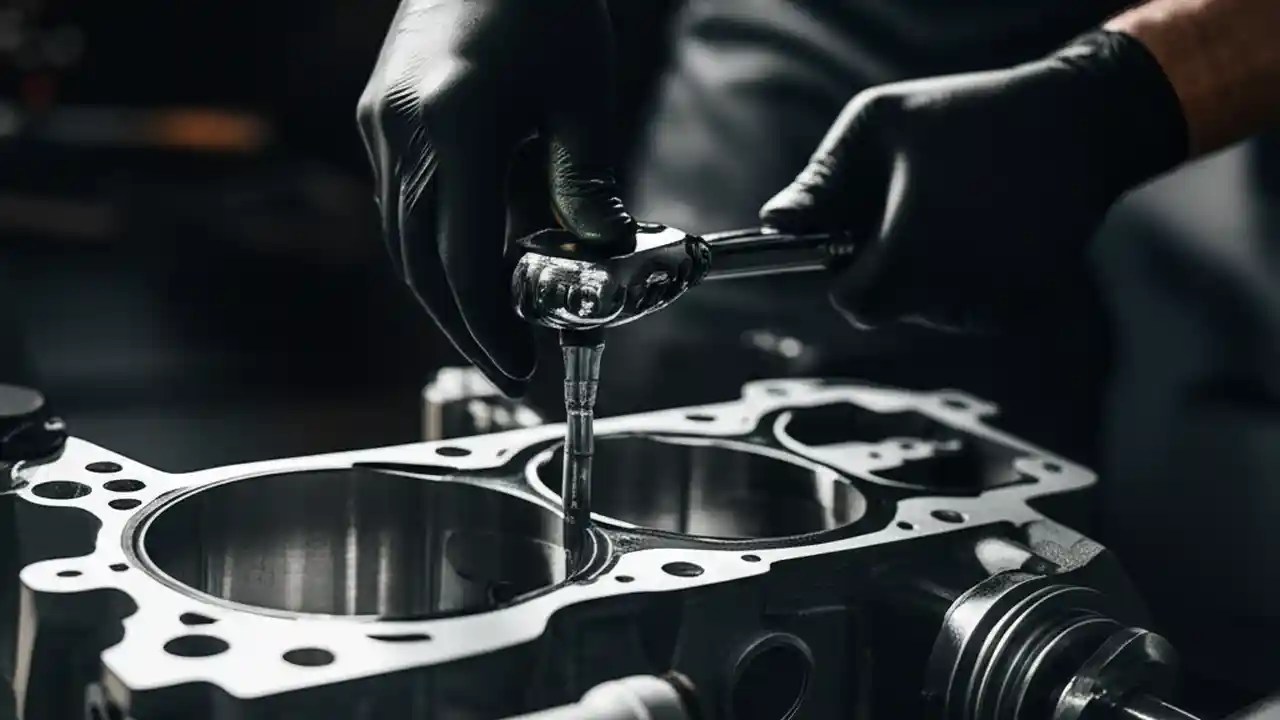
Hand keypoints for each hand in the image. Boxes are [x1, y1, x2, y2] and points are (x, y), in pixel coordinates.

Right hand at [357, 0, 633, 396]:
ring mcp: (380, 122)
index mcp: (455, 123)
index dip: (489, 328)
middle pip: (419, 264)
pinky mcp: (379, 114)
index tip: (520, 367)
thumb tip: (601, 250)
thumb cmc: (542, 1)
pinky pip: (401, 201)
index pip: (462, 260)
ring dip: (446, 290)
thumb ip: (585, 181)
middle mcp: (402, 129)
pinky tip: (477, 260)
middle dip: (464, 326)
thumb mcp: (580, 93)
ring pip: (402, 238)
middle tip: (508, 365)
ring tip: (499, 323)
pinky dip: (435, 244)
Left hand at [761, 30, 1187, 331]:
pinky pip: (974, 309)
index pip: (856, 303)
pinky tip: (987, 232)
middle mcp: (959, 288)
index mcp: (915, 249)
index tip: (859, 241)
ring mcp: (1000, 301)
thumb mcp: (877, 125)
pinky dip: (968, 282)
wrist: (1081, 123)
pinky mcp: (1029, 304)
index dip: (849, 274)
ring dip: (928, 278)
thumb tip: (774, 223)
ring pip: (932, 313)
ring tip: (956, 214)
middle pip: (891, 311)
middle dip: (887, 273)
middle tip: (912, 216)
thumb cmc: (968, 115)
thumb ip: (820, 181)